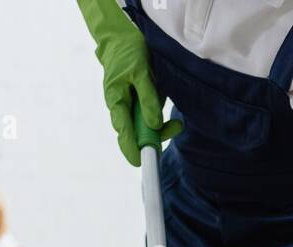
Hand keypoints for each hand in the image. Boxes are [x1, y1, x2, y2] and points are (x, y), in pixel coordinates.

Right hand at [77, 0, 180, 164]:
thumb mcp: (140, 72)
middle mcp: (123, 109)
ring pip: (147, 128)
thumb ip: (148, 99)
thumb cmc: (129, 52)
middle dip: (156, 136)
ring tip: (177, 122)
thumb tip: (154, 125)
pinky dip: (162, 117)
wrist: (124, 37)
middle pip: (138, 134)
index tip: (141, 163)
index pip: (123, 133)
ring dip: (163, 127)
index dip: (132, 150)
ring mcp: (131, 108)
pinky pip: (152, 118)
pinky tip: (169, 110)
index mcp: (116, 102)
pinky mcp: (140, 105)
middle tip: (176, 127)